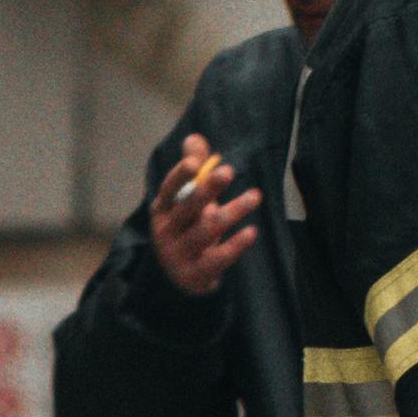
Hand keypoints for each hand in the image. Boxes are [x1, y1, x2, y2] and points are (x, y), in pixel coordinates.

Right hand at [151, 134, 260, 296]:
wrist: (180, 277)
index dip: (181, 175)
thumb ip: (192, 168)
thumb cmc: (187, 228)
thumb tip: (195, 138)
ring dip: (232, 211)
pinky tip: (252, 231)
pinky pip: (217, 259)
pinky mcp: (195, 275)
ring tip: (255, 196)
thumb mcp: (187, 200)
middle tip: (228, 171)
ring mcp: (178, 255)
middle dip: (208, 189)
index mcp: (162, 209)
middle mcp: (165, 231)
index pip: (169, 189)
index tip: (196, 162)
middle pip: (188, 207)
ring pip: (206, 230)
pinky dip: (235, 246)